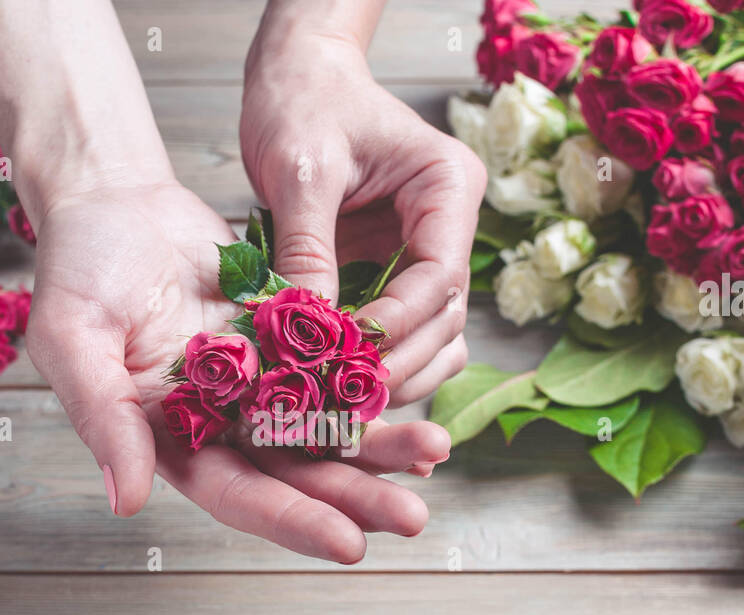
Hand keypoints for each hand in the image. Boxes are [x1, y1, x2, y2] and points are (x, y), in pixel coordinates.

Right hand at [23, 179, 451, 562]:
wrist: (114, 202)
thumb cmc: (77, 266)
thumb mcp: (72, 336)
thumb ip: (100, 417)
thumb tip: (125, 501)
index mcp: (170, 438)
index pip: (235, 492)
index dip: (289, 520)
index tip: (348, 544)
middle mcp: (221, 424)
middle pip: (296, 474)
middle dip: (355, 498)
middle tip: (413, 518)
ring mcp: (258, 384)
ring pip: (328, 428)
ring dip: (380, 448)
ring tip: (435, 451)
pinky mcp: (287, 342)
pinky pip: (339, 372)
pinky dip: (378, 389)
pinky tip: (421, 402)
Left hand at [241, 30, 486, 404]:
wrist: (294, 79)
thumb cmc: (302, 103)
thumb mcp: (299, 169)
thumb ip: (307, 245)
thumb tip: (311, 327)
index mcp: (448, 187)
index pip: (440, 273)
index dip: (398, 321)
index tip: (348, 350)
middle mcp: (449, 225)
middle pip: (445, 317)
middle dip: (400, 360)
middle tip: (348, 396)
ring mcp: (425, 253)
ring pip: (434, 337)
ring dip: (399, 375)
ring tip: (349, 405)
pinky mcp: (394, 273)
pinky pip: (403, 332)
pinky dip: (382, 364)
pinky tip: (345, 388)